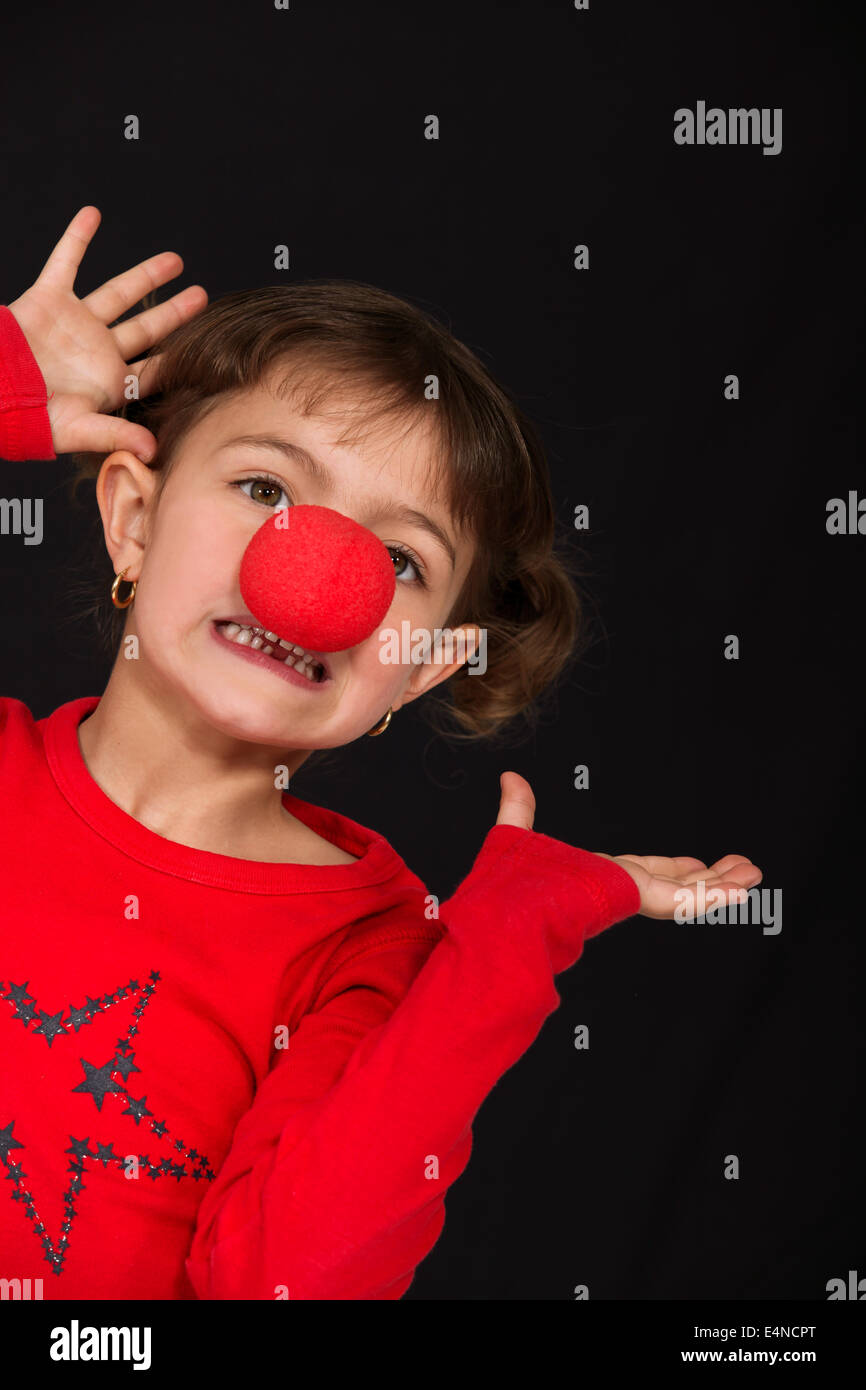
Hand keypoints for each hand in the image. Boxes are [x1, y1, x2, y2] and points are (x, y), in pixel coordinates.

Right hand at [7, 205, 207, 459]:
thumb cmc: (29, 418)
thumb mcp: (78, 429)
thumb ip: (117, 435)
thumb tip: (154, 453)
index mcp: (110, 382)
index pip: (154, 369)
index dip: (180, 360)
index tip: (211, 348)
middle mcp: (98, 350)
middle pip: (146, 328)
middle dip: (175, 313)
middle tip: (202, 295)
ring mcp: (75, 323)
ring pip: (118, 293)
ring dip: (145, 276)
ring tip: (174, 261)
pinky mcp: (48, 300)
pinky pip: (64, 262)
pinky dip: (77, 238)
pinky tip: (93, 214)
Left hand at [495, 771, 762, 918]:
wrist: (503, 914)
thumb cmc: (504, 887)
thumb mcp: (515, 836)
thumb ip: (517, 808)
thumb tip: (508, 778)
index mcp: (595, 876)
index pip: (644, 873)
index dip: (673, 869)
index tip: (695, 863)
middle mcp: (616, 889)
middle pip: (676, 884)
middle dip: (711, 878)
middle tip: (743, 871)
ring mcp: (627, 897)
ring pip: (687, 894)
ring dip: (722, 885)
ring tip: (753, 876)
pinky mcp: (635, 900)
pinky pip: (682, 900)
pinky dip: (712, 896)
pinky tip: (739, 890)